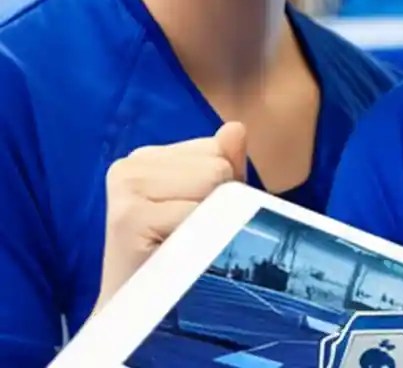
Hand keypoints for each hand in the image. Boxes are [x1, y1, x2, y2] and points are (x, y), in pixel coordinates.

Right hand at [94, 122, 247, 312]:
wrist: (139, 314)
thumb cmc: (181, 255)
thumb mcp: (211, 202)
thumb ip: (225, 163)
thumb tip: (235, 128)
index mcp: (148, 156)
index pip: (219, 148)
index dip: (223, 189)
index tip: (192, 219)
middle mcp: (131, 164)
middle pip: (218, 165)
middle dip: (218, 203)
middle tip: (187, 236)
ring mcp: (126, 187)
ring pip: (212, 182)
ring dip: (209, 220)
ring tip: (181, 243)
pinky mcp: (128, 215)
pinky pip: (197, 213)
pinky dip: (198, 238)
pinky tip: (174, 255)